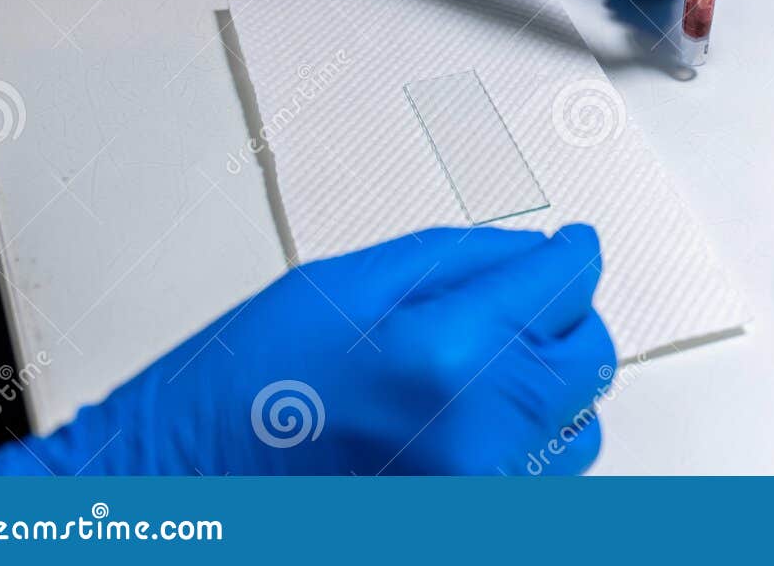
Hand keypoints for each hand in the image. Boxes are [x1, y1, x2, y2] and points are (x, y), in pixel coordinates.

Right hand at [0, 226, 613, 475]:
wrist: (183, 491)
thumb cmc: (245, 389)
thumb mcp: (348, 282)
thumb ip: (462, 259)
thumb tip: (537, 253)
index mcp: (447, 353)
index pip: (568, 284)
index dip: (570, 256)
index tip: (570, 250)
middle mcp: (481, 432)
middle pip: (590, 355)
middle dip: (563, 319)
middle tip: (520, 304)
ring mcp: (483, 493)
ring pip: (577, 421)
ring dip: (548, 386)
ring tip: (477, 372)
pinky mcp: (478, 523)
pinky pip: (544, 477)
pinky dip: (524, 442)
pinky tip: (464, 422)